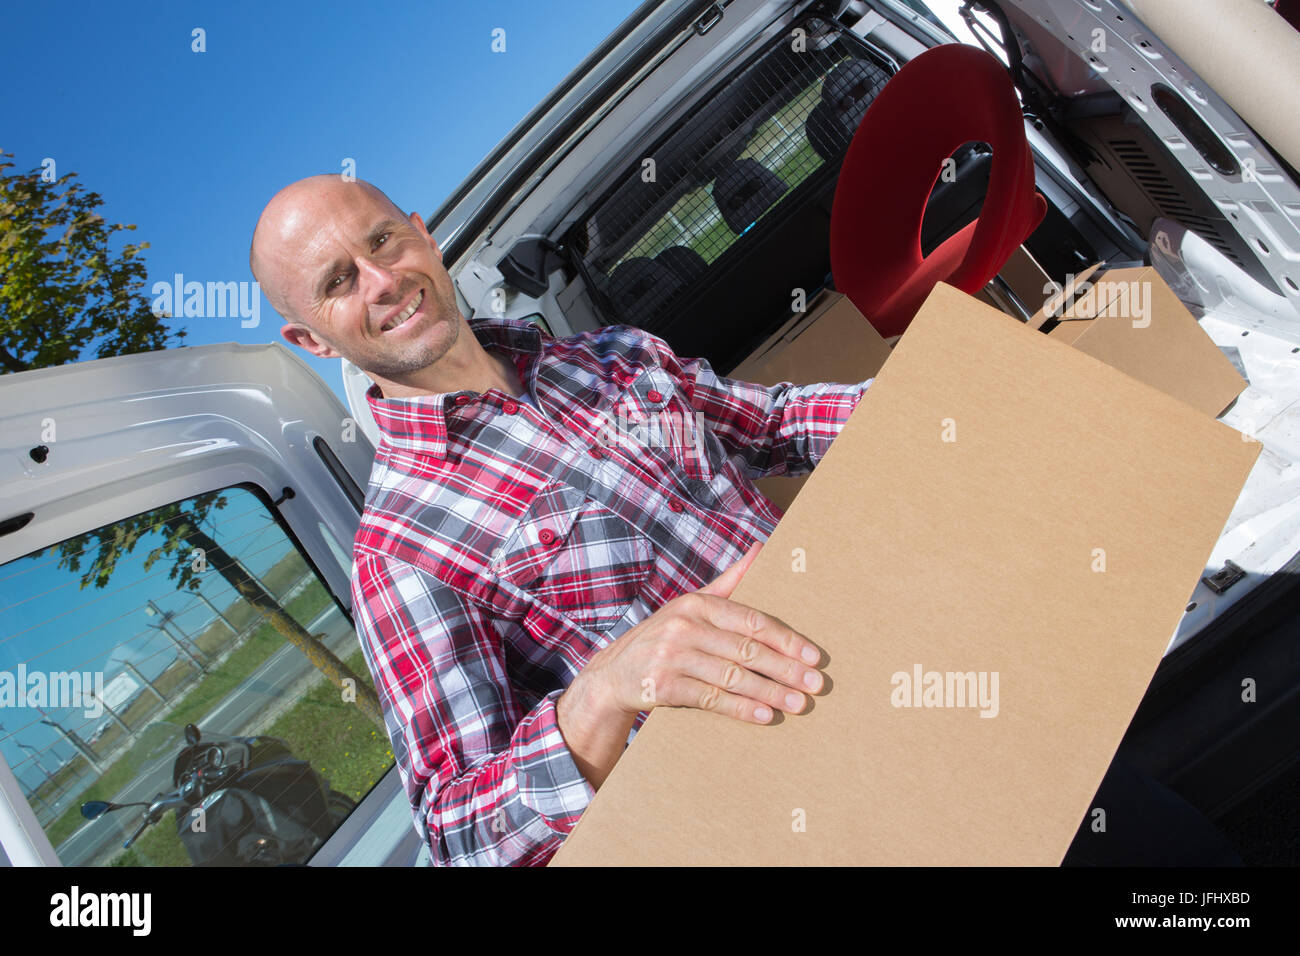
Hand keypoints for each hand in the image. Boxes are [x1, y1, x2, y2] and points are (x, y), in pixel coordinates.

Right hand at [556, 542, 823, 786]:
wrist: (613, 674)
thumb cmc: (665, 636)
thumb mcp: (692, 604)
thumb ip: (730, 581)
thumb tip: (762, 547)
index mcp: (696, 603)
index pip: (751, 621)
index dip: (786, 639)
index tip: (813, 655)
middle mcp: (683, 626)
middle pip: (746, 650)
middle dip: (785, 669)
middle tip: (817, 684)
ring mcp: (671, 657)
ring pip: (732, 677)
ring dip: (770, 692)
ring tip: (799, 703)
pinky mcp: (662, 687)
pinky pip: (711, 700)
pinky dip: (741, 708)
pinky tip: (765, 715)